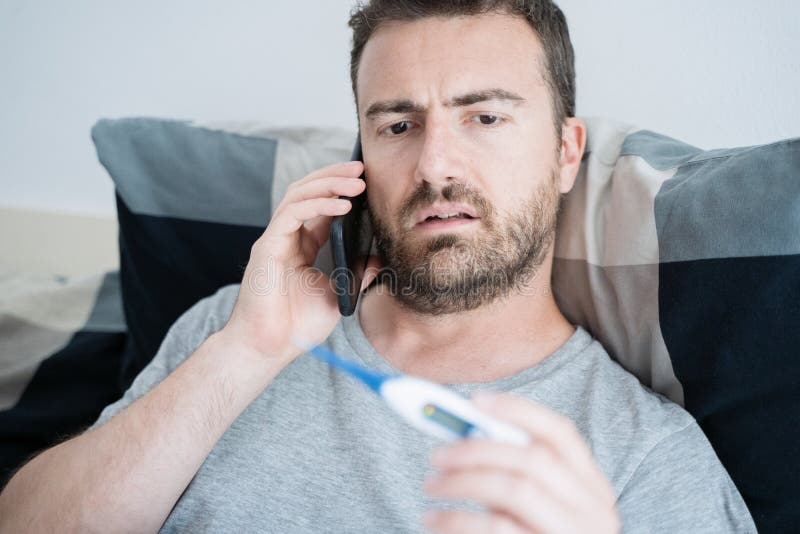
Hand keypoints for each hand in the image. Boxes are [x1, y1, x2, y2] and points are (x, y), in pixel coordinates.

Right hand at [221, 161, 377, 363]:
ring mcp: (275, 240)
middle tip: (361, 168)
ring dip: (329, 183)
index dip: (340, 189)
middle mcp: (287, 237)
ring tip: (356, 181)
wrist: (270, 348)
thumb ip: (357, 274)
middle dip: (334, 175)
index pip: (319, 206)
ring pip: (298, 195)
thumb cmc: (298, 326)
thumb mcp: (338, 294)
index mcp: (301, 246)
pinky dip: (318, 205)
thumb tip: (380, 258)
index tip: (365, 181)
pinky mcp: (268, 247)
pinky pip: (292, 214)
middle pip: (307, 192)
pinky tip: (342, 205)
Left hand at [423, 392, 619, 533]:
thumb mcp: (538, 509)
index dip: (517, 411)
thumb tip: (464, 429)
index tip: (473, 402)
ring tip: (430, 486)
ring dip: (461, 481)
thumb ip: (515, 472)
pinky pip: (495, 529)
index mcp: (592, 489)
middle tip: (436, 454)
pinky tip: (434, 519)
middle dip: (476, 448)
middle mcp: (593, 513)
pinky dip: (456, 519)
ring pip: (513, 490)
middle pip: (531, 459)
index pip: (561, 434)